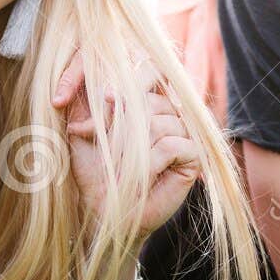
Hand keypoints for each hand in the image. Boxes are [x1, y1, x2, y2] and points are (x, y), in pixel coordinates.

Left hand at [56, 53, 200, 237]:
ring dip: (133, 152)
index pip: (149, 69)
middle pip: (150, 100)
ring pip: (159, 122)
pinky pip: (171, 145)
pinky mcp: (194, 156)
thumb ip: (93, 103)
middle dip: (121, 126)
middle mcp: (170, 111)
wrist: (105, 210)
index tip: (104, 98)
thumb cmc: (94, 170)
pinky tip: (142, 180)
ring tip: (122, 172)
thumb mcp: (85, 131)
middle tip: (106, 151)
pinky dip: (150, 164)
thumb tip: (107, 90)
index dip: (129, 80)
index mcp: (147, 98)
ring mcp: (184, 132)